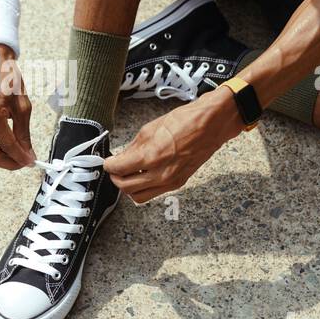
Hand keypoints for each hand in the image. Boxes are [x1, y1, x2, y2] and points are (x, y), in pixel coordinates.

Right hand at [0, 43, 35, 168]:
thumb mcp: (23, 106)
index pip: (8, 145)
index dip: (21, 157)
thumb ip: (24, 133)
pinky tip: (3, 144)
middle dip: (7, 163)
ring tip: (14, 155)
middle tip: (22, 162)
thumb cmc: (6, 78)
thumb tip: (27, 154)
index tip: (31, 162)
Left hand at [104, 90, 242, 202]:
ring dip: (129, 187)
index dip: (109, 165)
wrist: (211, 125)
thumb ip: (133, 147)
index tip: (108, 161)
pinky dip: (144, 187)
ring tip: (128, 174)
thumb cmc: (184, 121)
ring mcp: (170, 181)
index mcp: (151, 156)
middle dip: (116, 178)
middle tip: (115, 168)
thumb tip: (121, 157)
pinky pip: (154, 193)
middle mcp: (160, 174)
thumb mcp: (150, 129)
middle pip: (125, 188)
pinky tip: (144, 175)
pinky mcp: (178, 184)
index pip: (118, 170)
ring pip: (139, 197)